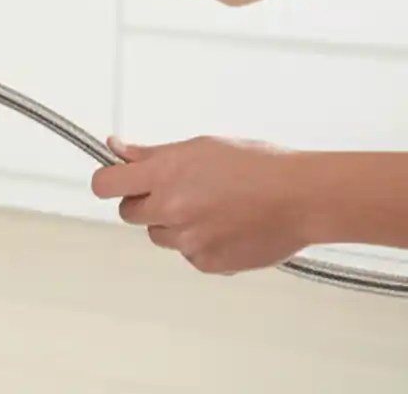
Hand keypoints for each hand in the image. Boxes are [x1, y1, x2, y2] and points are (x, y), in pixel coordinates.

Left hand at [90, 136, 314, 274]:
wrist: (304, 197)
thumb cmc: (258, 165)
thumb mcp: (200, 147)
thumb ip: (152, 154)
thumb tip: (114, 148)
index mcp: (164, 174)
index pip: (105, 184)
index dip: (109, 182)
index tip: (118, 181)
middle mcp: (170, 208)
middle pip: (129, 214)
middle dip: (146, 204)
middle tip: (179, 192)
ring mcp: (188, 239)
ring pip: (160, 235)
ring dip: (175, 225)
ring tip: (214, 208)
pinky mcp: (206, 262)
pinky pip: (189, 254)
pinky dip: (202, 244)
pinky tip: (229, 227)